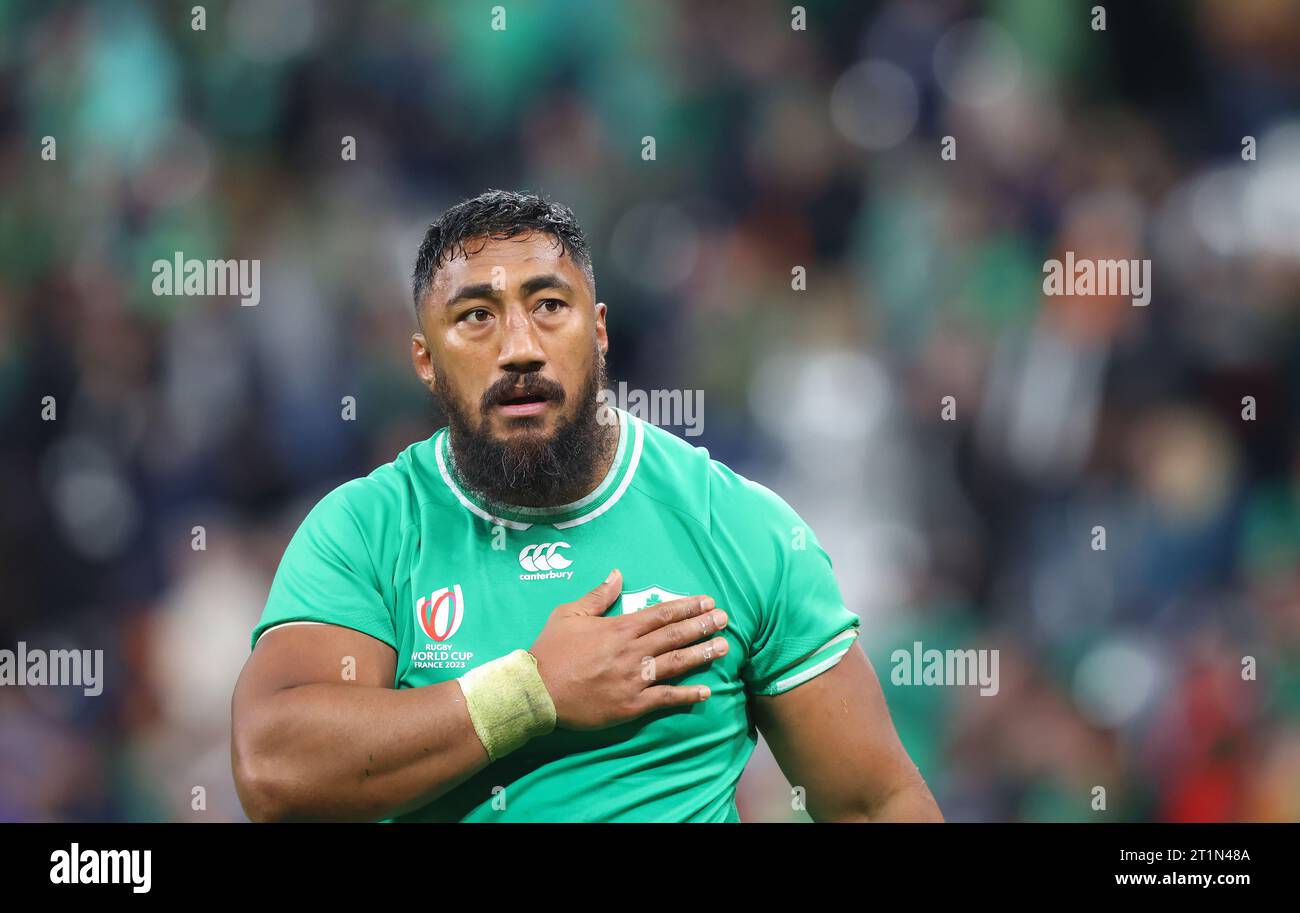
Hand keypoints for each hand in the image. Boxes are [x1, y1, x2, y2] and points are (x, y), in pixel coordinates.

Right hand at [529, 569, 728, 729]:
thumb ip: (598, 595)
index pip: (662, 613)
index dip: (687, 607)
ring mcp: (634, 678)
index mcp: (620, 628)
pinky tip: (705, 692)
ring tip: (724, 647)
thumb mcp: (569, 614)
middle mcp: (633, 651)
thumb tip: (618, 574)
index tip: (707, 602)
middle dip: (703, 626)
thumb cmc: (551, 651)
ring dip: (702, 655)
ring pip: (676, 663)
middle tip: (725, 619)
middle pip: (675, 635)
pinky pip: (665, 698)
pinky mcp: (631, 704)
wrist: (536, 691)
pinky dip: (687, 695)